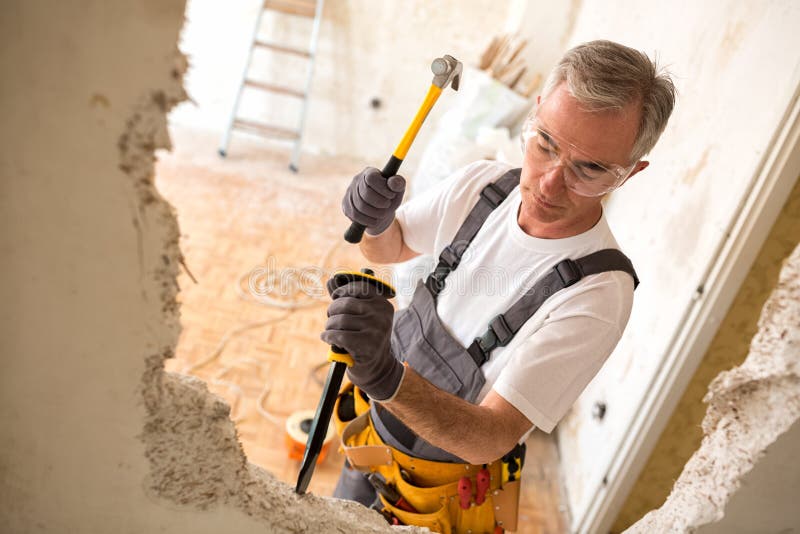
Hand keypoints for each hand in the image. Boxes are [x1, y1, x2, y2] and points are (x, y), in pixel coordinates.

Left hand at [320, 280, 403, 400]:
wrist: (377, 367)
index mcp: (382, 303)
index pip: (358, 287)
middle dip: (332, 311)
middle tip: (331, 320)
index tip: (336, 298)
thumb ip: (348, 297)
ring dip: (329, 327)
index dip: (342, 291)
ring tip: (331, 332)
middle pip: (345, 304)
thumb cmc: (365, 337)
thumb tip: (330, 280)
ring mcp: (376, 329)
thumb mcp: (362, 316)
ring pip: (340, 320)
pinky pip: (338, 335)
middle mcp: (382, 314)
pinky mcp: (367, 345)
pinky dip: (328, 336)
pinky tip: (328, 339)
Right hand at [342, 167, 405, 235]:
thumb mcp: (397, 191)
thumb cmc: (389, 198)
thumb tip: (393, 183)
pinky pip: (355, 215)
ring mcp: (349, 192)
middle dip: (380, 203)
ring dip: (375, 214)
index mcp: (370, 172)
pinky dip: (367, 220)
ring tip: (383, 214)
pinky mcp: (345, 204)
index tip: (391, 195)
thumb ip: (398, 184)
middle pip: (366, 194)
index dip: (383, 188)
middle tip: (387, 205)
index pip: (372, 178)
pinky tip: (374, 220)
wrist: (380, 211)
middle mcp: (357, 180)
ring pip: (360, 206)